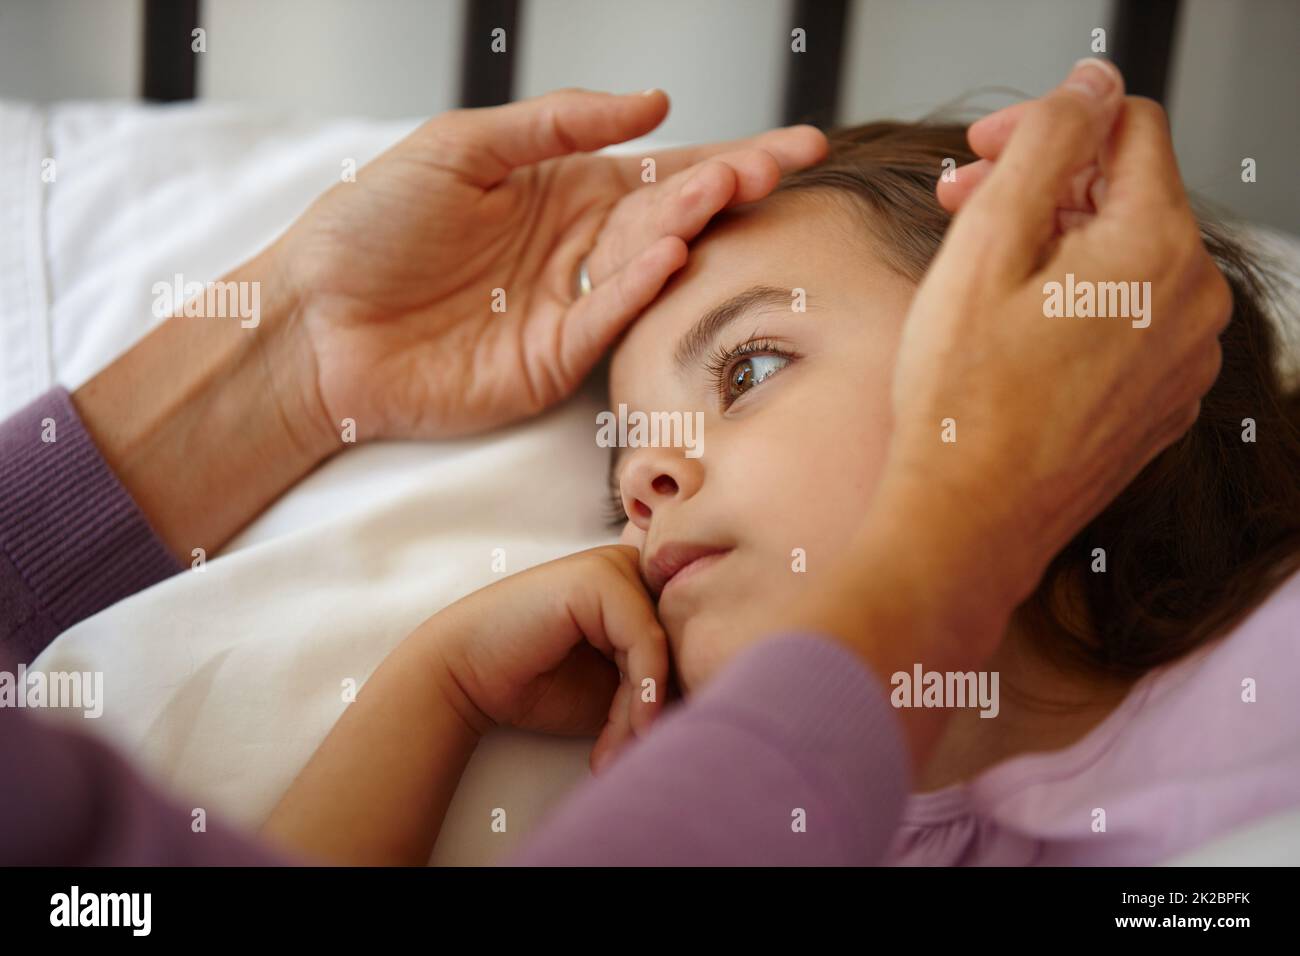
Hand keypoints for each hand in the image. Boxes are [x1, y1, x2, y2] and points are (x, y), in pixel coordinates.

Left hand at [273, 88, 827, 442]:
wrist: (312, 319)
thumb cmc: (367, 228)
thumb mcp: (459, 145)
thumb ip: (555, 123)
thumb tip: (652, 104)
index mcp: (559, 192)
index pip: (662, 171)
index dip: (728, 157)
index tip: (792, 146)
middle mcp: (575, 250)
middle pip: (671, 215)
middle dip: (728, 187)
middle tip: (777, 165)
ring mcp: (567, 308)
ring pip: (649, 265)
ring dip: (692, 226)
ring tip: (730, 188)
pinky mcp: (551, 363)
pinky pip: (607, 321)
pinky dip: (638, 288)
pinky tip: (665, 250)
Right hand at [427, 546, 668, 772]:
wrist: (467, 676)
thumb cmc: (538, 683)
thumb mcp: (614, 691)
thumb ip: (658, 687)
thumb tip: (718, 706)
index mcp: (640, 588)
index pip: (687, 642)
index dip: (677, 699)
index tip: (656, 750)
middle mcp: (634, 569)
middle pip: (681, 643)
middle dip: (661, 709)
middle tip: (633, 757)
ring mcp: (617, 565)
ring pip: (667, 648)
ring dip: (646, 711)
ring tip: (617, 752)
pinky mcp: (600, 576)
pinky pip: (646, 642)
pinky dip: (643, 693)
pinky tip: (629, 729)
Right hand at [673, 61, 1228, 771]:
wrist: (966, 523)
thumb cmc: (961, 403)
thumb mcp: (985, 246)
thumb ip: (1046, 145)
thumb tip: (1088, 88)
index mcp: (1156, 250)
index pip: (1126, 127)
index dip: (1047, 123)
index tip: (984, 152)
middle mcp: (1192, 301)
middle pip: (1125, 194)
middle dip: (1042, 186)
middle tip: (962, 205)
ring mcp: (1182, 358)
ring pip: (1125, 257)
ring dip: (1054, 244)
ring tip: (979, 273)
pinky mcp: (1159, 401)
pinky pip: (1129, 319)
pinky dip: (1076, 303)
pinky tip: (1013, 329)